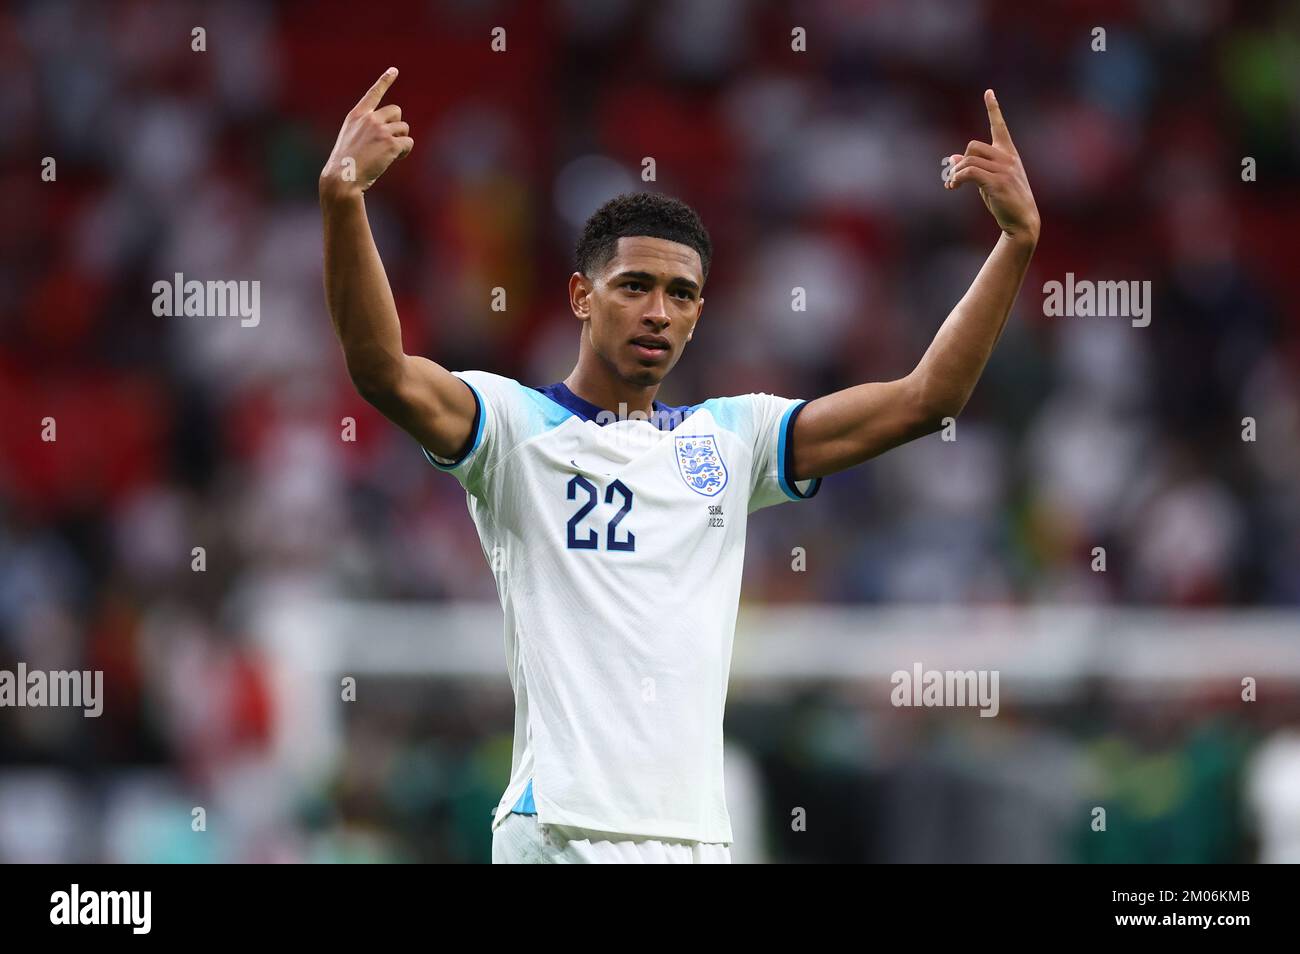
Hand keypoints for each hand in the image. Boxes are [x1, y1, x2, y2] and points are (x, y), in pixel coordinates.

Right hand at [320, 67, 413, 200]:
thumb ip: (367, 130)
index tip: (394, 70)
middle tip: (390, 142)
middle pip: (397, 111)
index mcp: (356, 115)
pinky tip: (394, 159)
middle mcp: (369, 118)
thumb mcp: (351, 139)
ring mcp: (380, 129)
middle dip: (398, 125)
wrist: (343, 178)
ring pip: (404, 128)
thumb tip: (391, 134)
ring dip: (401, 140)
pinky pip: (408, 143)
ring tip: (388, 154)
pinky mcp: (390, 143)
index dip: (385, 80)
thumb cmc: (346, 164)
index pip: (374, 93)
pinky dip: (405, 151)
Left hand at [945, 89, 1038, 242]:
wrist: (1022, 221)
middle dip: (959, 161)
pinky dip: (957, 178)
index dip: (993, 109)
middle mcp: (1008, 158)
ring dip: (955, 173)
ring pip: (968, 160)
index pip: (1000, 126)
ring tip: (952, 185)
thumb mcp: (987, 182)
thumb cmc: (1004, 201)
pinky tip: (953, 186)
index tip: (988, 92)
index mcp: (1008, 154)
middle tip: (953, 178)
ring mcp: (1004, 169)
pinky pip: (969, 172)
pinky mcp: (998, 183)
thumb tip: (952, 157)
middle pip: (973, 146)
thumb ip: (973, 168)